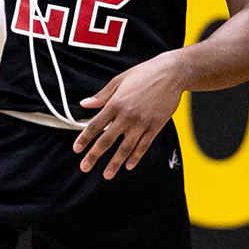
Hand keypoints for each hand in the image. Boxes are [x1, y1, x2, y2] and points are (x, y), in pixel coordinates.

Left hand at [74, 53, 186, 179]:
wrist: (171, 73)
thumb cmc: (144, 73)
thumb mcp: (119, 80)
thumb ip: (101, 95)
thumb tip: (84, 104)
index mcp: (115, 103)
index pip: (95, 125)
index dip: (84, 139)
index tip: (77, 149)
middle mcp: (127, 115)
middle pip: (106, 140)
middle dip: (94, 156)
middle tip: (84, 167)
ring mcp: (142, 123)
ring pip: (125, 148)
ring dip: (115, 163)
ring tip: (107, 174)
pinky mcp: (155, 126)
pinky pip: (143, 146)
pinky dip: (135, 157)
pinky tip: (128, 165)